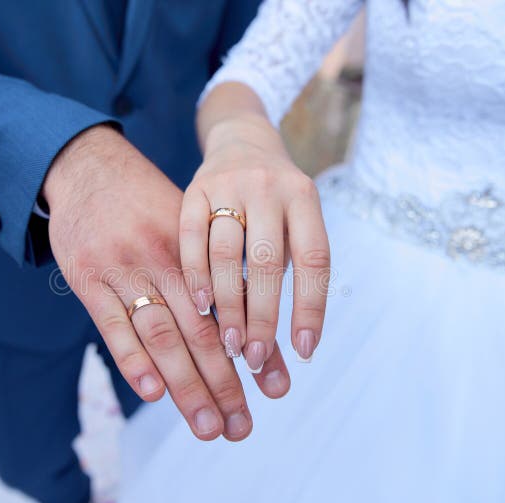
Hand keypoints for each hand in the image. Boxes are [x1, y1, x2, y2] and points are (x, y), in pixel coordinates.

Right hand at [43, 125, 290, 440]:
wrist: (88, 164)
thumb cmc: (146, 202)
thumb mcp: (188, 222)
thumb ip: (214, 268)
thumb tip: (251, 321)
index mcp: (197, 246)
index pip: (233, 307)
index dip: (254, 349)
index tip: (276, 388)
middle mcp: (165, 259)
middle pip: (201, 331)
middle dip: (223, 383)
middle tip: (241, 428)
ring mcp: (124, 269)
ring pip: (162, 334)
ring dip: (186, 385)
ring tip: (209, 426)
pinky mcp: (88, 278)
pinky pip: (112, 324)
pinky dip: (132, 359)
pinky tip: (152, 392)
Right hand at [181, 112, 329, 372]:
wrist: (242, 143)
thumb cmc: (276, 206)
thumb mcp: (296, 225)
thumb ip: (294, 276)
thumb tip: (295, 349)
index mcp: (305, 198)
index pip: (314, 259)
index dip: (311, 308)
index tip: (304, 351)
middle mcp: (270, 187)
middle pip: (267, 261)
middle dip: (262, 316)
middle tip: (256, 358)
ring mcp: (230, 184)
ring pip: (226, 252)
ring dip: (227, 304)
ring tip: (229, 344)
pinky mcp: (195, 188)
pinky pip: (191, 236)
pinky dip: (195, 274)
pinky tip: (201, 306)